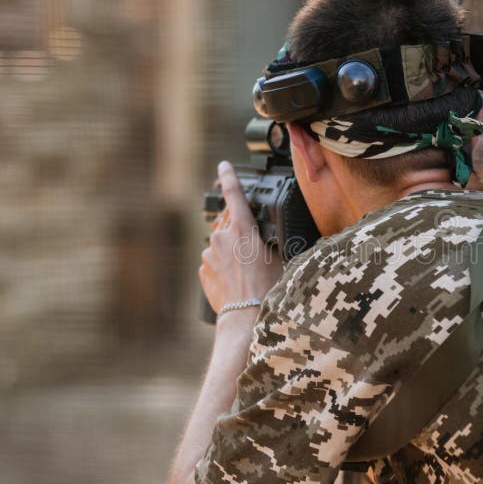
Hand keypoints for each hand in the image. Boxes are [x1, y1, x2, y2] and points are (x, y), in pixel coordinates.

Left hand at [199, 161, 282, 314]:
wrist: (247, 318)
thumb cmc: (268, 289)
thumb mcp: (279, 258)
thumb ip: (266, 241)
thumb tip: (265, 239)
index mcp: (242, 229)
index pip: (234, 195)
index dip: (229, 177)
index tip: (223, 166)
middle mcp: (221, 237)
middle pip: (228, 223)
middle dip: (238, 230)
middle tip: (255, 251)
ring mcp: (209, 254)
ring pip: (220, 245)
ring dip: (231, 252)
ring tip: (247, 273)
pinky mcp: (203, 271)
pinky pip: (214, 263)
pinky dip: (223, 268)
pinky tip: (236, 283)